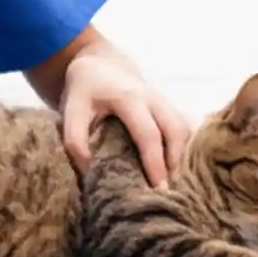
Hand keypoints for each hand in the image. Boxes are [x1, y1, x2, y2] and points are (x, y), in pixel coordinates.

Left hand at [59, 43, 190, 188]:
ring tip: (175, 184)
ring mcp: (165, 101)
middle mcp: (153, 98)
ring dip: (183, 156)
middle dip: (176, 161)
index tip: (159, 188)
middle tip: (170, 192)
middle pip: (176, 130)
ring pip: (185, 128)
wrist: (99, 64)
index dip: (155, 162)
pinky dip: (185, 148)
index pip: (148, 134)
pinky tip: (179, 169)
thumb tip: (89, 174)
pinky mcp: (169, 107)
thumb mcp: (71, 111)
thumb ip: (76, 141)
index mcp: (129, 98)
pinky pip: (186, 127)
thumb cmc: (85, 90)